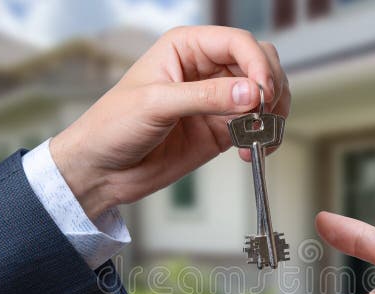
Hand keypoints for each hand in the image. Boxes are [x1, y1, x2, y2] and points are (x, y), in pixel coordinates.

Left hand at [50, 26, 289, 219]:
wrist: (102, 170)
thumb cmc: (112, 126)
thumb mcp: (155, 105)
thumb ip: (204, 97)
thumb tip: (251, 94)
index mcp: (186, 48)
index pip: (238, 43)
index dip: (257, 64)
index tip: (262, 93)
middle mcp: (205, 70)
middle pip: (260, 63)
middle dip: (271, 86)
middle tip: (265, 114)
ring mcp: (216, 101)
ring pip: (264, 95)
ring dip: (273, 114)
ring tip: (261, 136)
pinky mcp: (220, 130)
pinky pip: (255, 127)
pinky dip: (264, 138)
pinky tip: (252, 151)